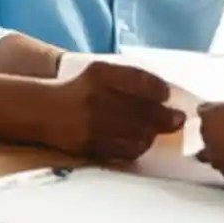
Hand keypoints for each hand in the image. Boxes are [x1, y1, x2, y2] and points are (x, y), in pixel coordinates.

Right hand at [48, 61, 184, 160]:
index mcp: (99, 74)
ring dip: (153, 133)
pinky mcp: (91, 146)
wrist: (44, 111)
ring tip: (158, 130)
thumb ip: (129, 77)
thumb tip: (164, 91)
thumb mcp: (100, 72)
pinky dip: (139, 146)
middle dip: (165, 116)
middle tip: (179, 119)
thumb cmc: (80, 88)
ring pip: (137, 133)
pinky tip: (142, 141)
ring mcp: (93, 125)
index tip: (167, 95)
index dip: (158, 89)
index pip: (139, 80)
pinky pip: (124, 150)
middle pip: (142, 110)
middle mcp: (96, 98)